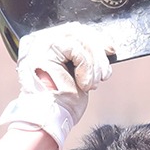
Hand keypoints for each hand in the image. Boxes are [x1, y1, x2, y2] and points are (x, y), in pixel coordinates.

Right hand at [0, 23, 113, 148]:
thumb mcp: (77, 74)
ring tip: (92, 84)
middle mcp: (39, 40)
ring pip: (80, 40)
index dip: (95, 38)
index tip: (110, 50)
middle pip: (78, 31)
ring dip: (94, 64)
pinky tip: (84, 85)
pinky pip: (77, 51)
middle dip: (97, 50)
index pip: (73, 30)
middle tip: (104, 72)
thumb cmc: (61, 102)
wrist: (49, 119)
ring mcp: (41, 43)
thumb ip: (84, 57)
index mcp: (45, 44)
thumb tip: (105, 47)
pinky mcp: (46, 51)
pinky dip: (87, 68)